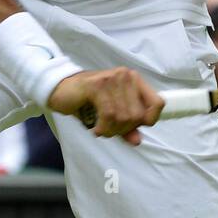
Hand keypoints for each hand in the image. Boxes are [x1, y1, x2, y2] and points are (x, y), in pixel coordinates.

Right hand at [48, 67, 163, 146]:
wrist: (59, 90)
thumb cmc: (87, 101)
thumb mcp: (110, 115)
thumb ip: (126, 127)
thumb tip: (137, 141)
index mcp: (134, 80)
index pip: (158, 103)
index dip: (149, 121)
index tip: (133, 128)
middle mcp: (126, 76)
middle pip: (138, 116)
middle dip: (123, 129)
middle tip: (108, 129)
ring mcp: (112, 79)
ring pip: (123, 117)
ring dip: (111, 130)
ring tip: (100, 129)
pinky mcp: (97, 85)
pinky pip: (109, 114)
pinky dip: (103, 128)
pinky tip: (95, 130)